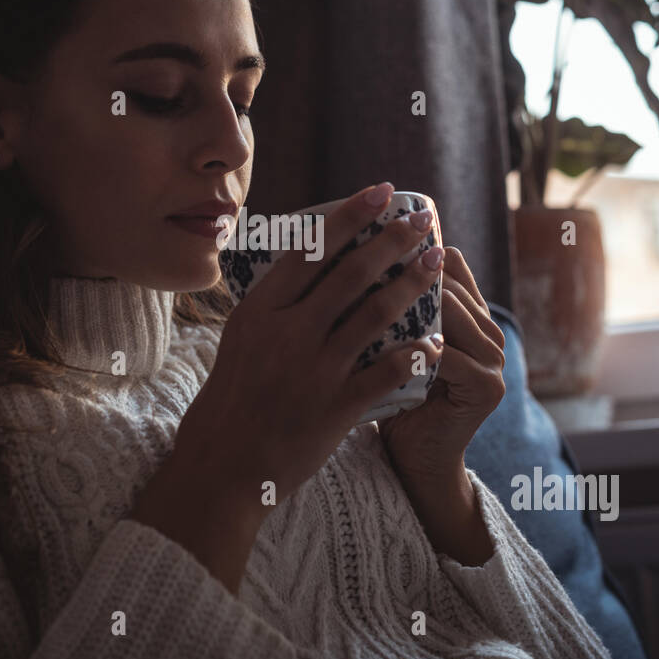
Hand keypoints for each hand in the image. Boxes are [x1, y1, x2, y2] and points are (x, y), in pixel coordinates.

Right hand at [172, 182, 444, 507]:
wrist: (221, 465)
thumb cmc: (231, 398)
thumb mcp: (240, 338)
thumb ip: (273, 305)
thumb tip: (307, 265)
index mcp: (260, 311)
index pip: (311, 250)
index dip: (351, 217)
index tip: (382, 193)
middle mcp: (287, 333)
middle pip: (350, 273)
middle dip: (393, 240)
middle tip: (424, 220)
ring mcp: (312, 370)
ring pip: (374, 314)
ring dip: (412, 284)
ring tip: (437, 262)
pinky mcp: (334, 407)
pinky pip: (386, 371)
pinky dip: (415, 353)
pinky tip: (437, 340)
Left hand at [378, 247, 505, 481]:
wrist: (415, 460)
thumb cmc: (394, 396)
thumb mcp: (391, 342)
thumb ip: (389, 304)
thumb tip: (346, 251)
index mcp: (471, 311)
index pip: (448, 261)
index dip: (409, 248)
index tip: (364, 236)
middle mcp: (489, 329)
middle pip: (448, 280)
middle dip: (403, 269)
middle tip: (355, 257)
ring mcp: (495, 358)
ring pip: (449, 310)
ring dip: (405, 300)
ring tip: (359, 291)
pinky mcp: (488, 387)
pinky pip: (448, 353)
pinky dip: (411, 346)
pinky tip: (373, 339)